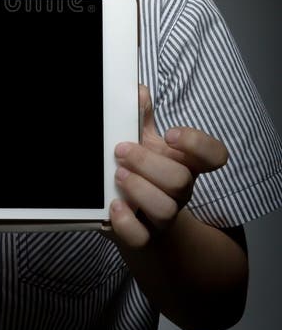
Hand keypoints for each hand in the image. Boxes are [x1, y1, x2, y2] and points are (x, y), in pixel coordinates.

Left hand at [108, 84, 228, 248]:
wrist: (136, 219)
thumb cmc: (143, 173)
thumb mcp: (143, 142)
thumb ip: (141, 117)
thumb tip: (138, 91)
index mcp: (185, 163)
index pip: (214, 156)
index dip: (197, 145)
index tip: (170, 134)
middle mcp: (180, 190)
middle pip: (181, 180)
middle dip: (149, 162)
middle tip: (121, 150)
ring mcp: (164, 216)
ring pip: (166, 210)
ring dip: (139, 189)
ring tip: (118, 175)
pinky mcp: (144, 237)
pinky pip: (141, 237)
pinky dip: (126, 222)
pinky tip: (114, 206)